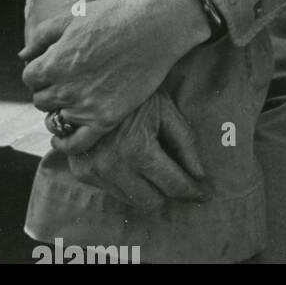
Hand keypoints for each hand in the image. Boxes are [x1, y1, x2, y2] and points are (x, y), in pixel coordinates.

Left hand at [22, 0, 210, 153]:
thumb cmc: (116, 16)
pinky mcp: (105, 119)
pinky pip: (76, 143)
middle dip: (50, 89)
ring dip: (61, 109)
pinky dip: (66, 143)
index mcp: (53, 63)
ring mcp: (85, 106)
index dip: (41, 70)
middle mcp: (65, 88)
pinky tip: (64, 136)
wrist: (157, 26)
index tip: (57, 65)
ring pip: (56, 118)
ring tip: (75, 98)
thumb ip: (42, 36)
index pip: (29, 78)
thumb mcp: (74, 16)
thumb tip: (22, 56)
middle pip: (41, 99)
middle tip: (70, 79)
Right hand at [65, 89, 210, 211]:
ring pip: (132, 201)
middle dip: (170, 194)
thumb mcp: (166, 110)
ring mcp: (93, 171)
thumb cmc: (137, 93)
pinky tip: (136, 166)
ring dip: (149, 192)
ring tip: (160, 172)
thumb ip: (185, 144)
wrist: (92, 83)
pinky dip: (129, 185)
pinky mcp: (81, 173)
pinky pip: (113, 192)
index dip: (192, 192)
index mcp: (137, 147)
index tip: (204, 195)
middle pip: (151, 202)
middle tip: (184, 183)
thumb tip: (200, 176)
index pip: (172, 184)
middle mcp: (112, 165)